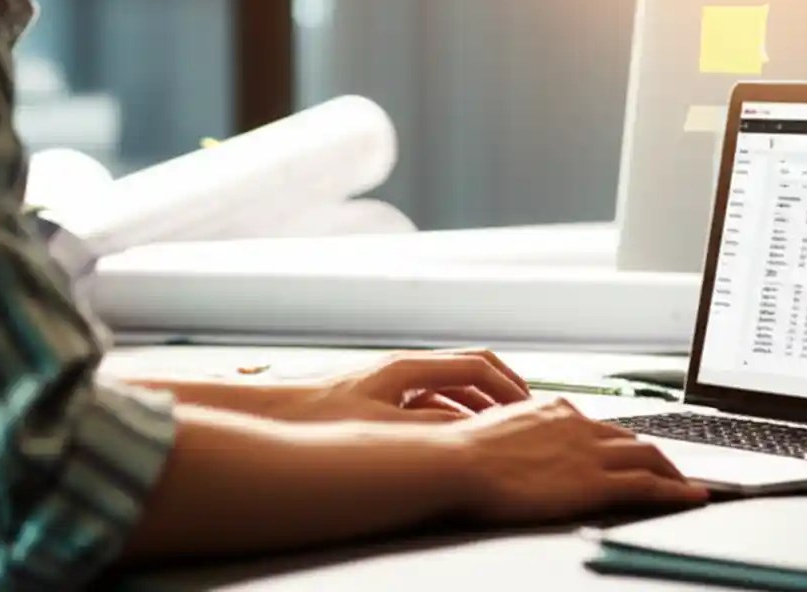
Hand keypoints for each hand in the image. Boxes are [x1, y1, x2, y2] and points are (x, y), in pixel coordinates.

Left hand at [284, 348, 531, 422]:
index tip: (530, 406)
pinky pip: (432, 402)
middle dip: (501, 394)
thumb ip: (431, 426)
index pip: (478, 364)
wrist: (275, 415)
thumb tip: (472, 429)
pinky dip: (454, 416)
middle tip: (526, 419)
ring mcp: (394, 382)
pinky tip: (458, 442)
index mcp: (408, 367)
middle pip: (469, 372)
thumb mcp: (382, 426)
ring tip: (500, 434)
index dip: (509, 384)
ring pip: (452, 389)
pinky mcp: (383, 399)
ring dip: (479, 407)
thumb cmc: (320, 418)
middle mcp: (404, 369)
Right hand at [448, 398, 707, 523]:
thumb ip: (515, 437)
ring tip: (689, 487)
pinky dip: (677, 491)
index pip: (599, 426)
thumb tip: (514, 450)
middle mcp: (577, 423)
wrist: (457, 462)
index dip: (622, 442)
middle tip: (673, 471)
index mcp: (552, 410)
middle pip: (631, 438)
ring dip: (673, 472)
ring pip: (649, 457)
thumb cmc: (462, 453)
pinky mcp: (595, 480)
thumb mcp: (493, 433)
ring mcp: (588, 450)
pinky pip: (649, 484)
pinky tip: (692, 497)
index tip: (631, 453)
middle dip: (657, 455)